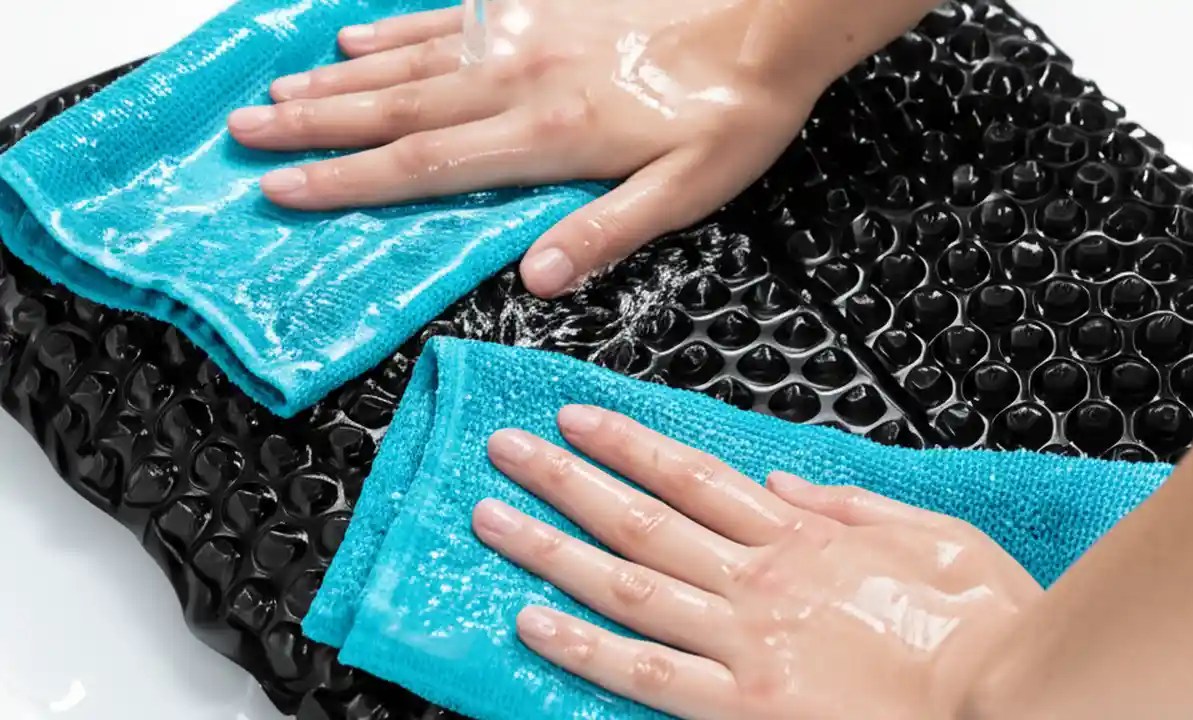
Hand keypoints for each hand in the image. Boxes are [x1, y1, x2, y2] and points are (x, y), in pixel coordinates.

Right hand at [228, 0, 935, 296]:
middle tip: (244, 135)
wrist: (768, 18)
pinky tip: (357, 38)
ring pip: (408, 63)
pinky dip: (395, 30)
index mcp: (544, 136)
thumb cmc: (730, 111)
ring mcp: (522, 35)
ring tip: (278, 94)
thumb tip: (535, 278)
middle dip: (313, 128)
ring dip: (337, 82)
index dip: (345, 182)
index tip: (283, 191)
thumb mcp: (684, 192)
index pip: (422, 167)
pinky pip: (449, 17)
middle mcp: (516, 80)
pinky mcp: (538, 4)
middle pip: (393, 110)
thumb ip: (605, 232)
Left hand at [473, 405, 1042, 718]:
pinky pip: (644, 673)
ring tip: (492, 519)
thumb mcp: (929, 532)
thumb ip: (847, 503)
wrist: (1002, 704)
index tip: (576, 419)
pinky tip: (532, 622)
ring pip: (625, 585)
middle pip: (639, 519)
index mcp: (801, 538)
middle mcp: (757, 582)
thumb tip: (778, 480)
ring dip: (552, 547)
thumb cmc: (978, 626)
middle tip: (506, 450)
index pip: (691, 475)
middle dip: (566, 479)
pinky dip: (584, 646)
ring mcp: (742, 645)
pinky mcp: (741, 710)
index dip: (627, 443)